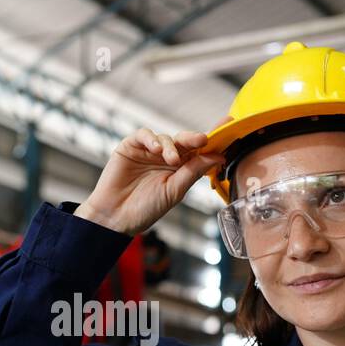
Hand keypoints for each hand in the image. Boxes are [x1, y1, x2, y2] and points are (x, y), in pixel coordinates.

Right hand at [76, 127, 223, 236]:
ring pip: (166, 137)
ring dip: (171, 146)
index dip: (212, 141)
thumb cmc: (145, 208)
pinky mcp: (131, 147)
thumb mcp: (174, 191)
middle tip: (202, 140)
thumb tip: (217, 156)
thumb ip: (193, 171)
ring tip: (171, 160)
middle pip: (184, 141)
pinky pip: (144, 135)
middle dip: (194, 139)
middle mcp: (166, 157)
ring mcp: (148, 151)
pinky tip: (156, 150)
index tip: (228, 129)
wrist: (116, 217)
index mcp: (180, 169)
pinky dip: (151, 139)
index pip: (199, 151)